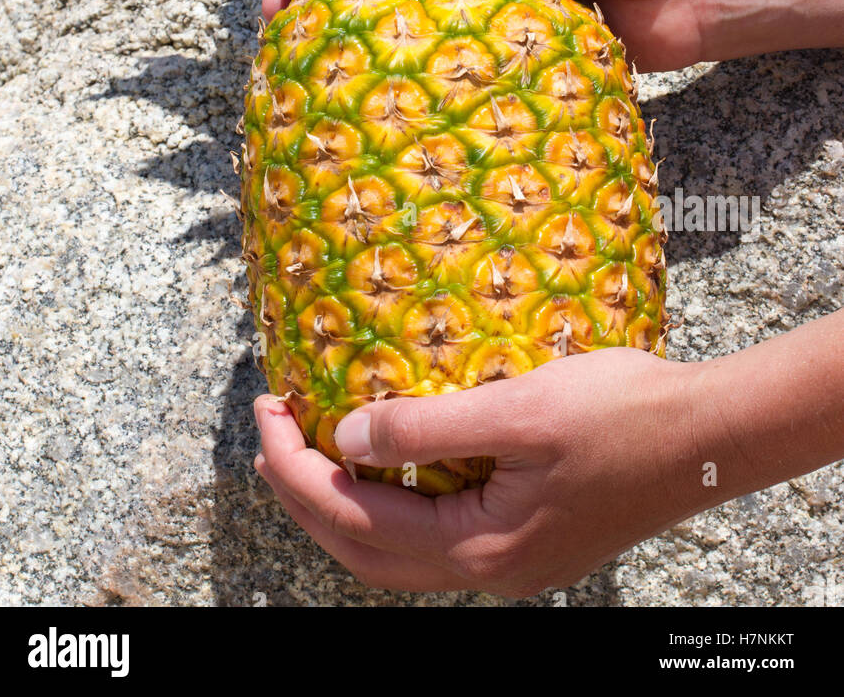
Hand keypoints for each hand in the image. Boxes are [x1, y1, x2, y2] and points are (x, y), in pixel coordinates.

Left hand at [253, 350, 707, 596]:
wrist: (711, 438)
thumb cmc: (622, 414)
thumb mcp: (518, 409)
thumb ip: (427, 427)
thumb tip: (346, 436)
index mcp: (479, 547)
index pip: (354, 517)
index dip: (296, 466)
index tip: (267, 410)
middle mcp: (489, 570)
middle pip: (365, 549)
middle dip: (305, 493)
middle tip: (270, 433)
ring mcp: (511, 561)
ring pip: (399, 548)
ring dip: (346, 502)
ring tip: (311, 448)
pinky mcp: (530, 539)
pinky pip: (437, 532)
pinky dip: (394, 501)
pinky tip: (390, 459)